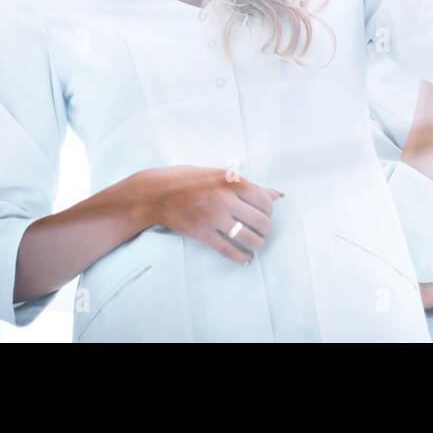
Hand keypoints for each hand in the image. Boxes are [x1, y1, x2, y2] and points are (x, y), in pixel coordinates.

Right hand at [140, 165, 281, 263]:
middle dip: (265, 230)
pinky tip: (244, 257)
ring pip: (249, 239)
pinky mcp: (202, 233)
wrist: (155, 193)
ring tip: (255, 244)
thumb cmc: (188, 180)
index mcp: (230, 181)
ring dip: (257, 245)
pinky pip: (229, 251)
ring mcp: (213, 217)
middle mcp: (224, 198)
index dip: (269, 211)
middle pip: (261, 222)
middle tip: (261, 231)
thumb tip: (277, 195)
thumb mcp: (218, 174)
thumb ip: (248, 185)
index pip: (265, 201)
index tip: (264, 214)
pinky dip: (241, 257)